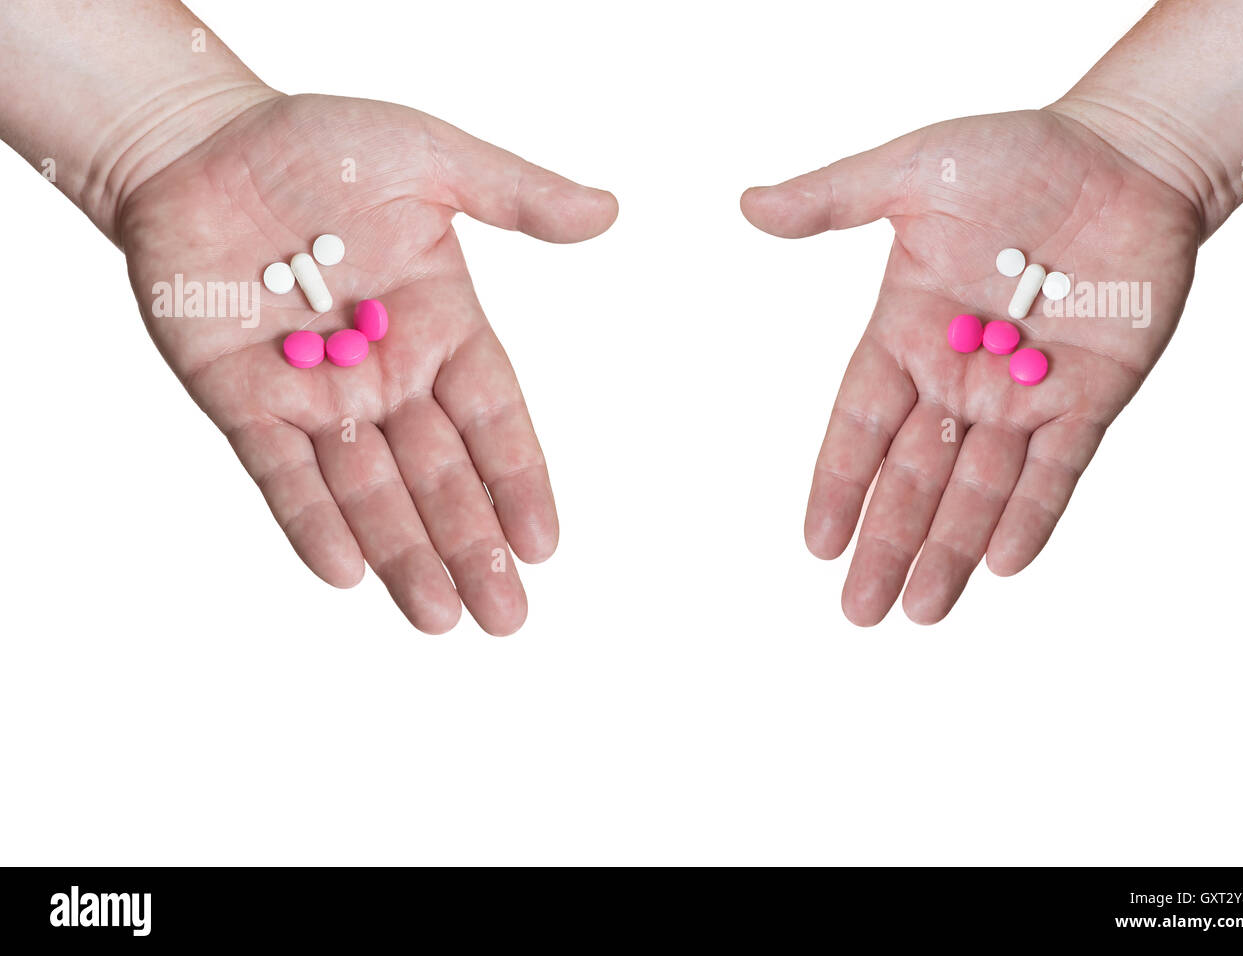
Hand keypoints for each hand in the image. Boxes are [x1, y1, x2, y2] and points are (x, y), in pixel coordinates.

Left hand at [120, 92, 616, 633]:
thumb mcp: (430, 157)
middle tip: (505, 617)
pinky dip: (310, 518)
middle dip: (470, 545)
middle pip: (439, 474)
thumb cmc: (319, 144)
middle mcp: (386, 376)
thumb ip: (515, 195)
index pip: (494, 418)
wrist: (197, 140)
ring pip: (367, 489)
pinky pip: (281, 471)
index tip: (544, 544)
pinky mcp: (242, 400)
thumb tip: (608, 213)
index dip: (517, 480)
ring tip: (437, 618)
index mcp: (441, 327)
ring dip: (402, 554)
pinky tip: (345, 571)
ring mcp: (315, 395)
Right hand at [741, 108, 1199, 624]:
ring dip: (950, 549)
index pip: (859, 423)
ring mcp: (1024, 391)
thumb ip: (834, 200)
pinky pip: (1057, 466)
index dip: (837, 482)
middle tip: (859, 610)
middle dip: (887, 543)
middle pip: (914, 476)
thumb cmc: (1015, 155)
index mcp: (906, 333)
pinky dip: (1031, 513)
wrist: (1125, 153)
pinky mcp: (1091, 394)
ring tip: (921, 612)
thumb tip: (749, 207)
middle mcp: (958, 376)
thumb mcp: (913, 170)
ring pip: (980, 486)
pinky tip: (1000, 563)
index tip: (815, 543)